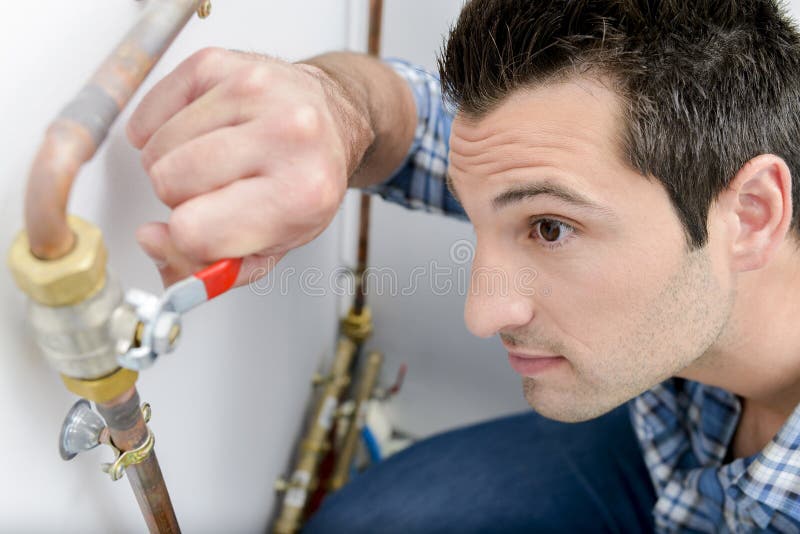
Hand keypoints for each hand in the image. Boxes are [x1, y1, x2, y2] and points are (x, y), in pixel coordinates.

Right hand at [127, 47, 372, 286]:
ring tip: (216, 161)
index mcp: (302, 193)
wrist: (332, 121)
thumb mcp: (277, 244)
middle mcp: (286, 134)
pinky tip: (200, 134)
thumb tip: (152, 242)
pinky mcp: (224, 62)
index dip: (187, 240)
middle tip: (219, 190)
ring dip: (174, 163)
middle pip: (169, 183)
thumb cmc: (305, 181)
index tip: (202, 232)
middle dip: (183, 198)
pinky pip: (152, 110)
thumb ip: (215, 267)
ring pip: (156, 149)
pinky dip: (162, 129)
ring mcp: (255, 91)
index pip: (195, 231)